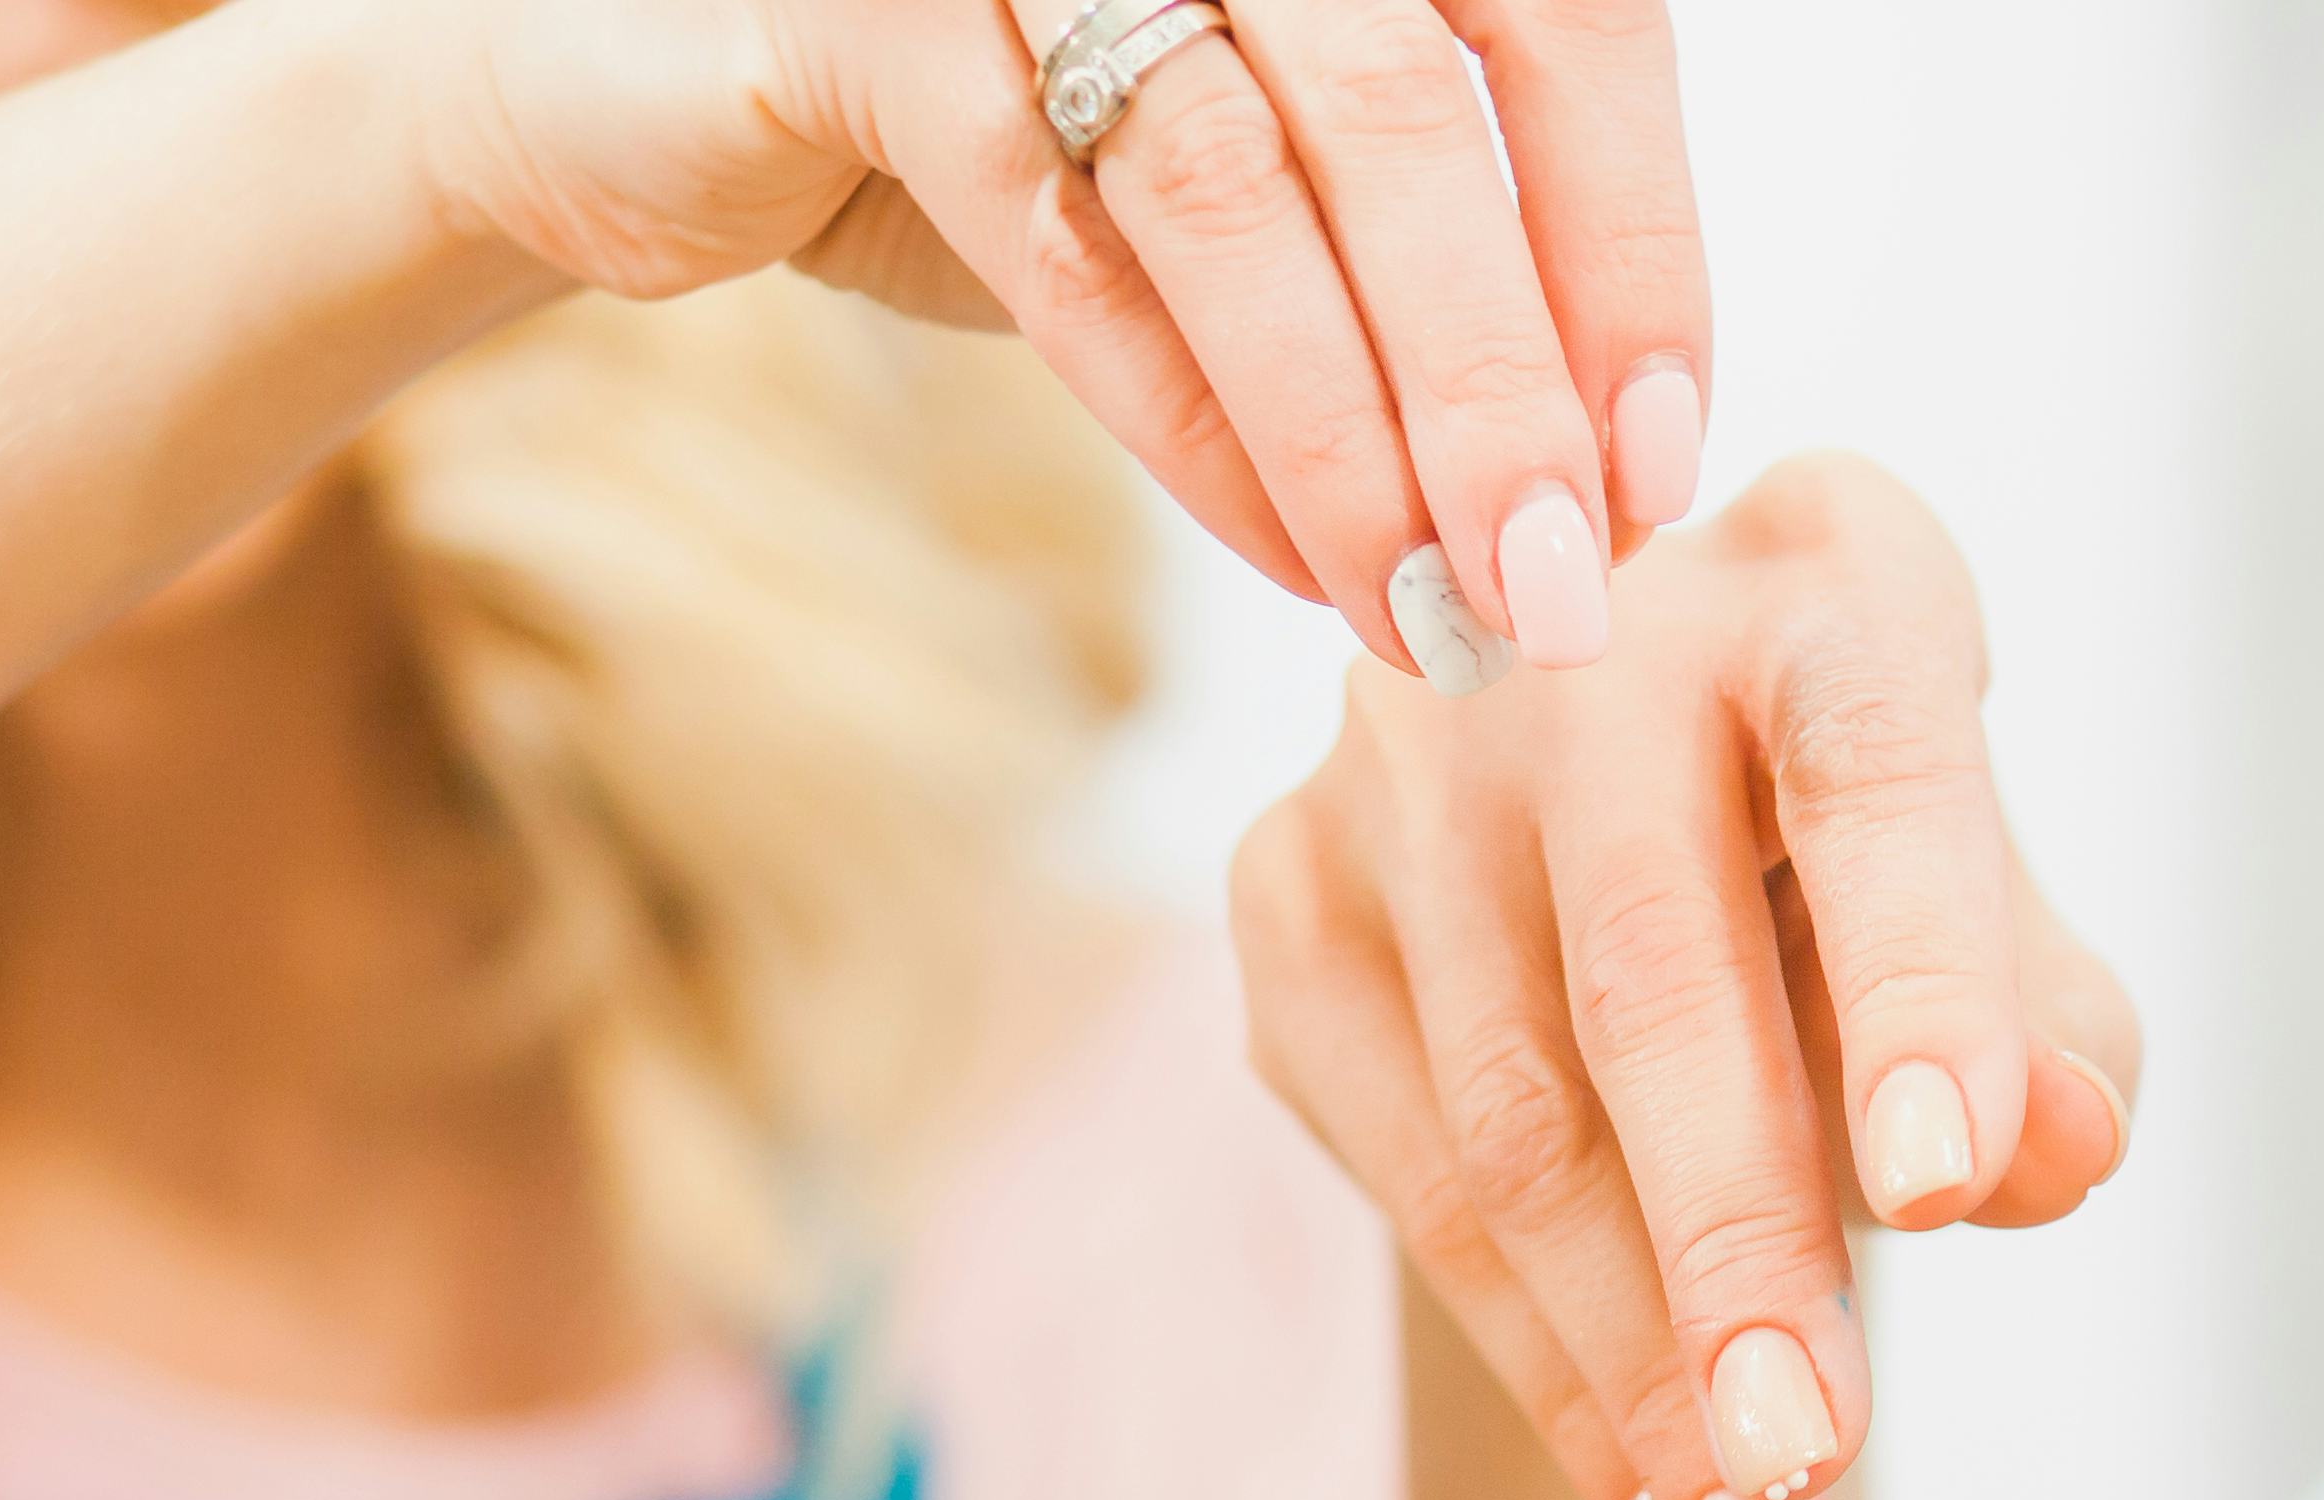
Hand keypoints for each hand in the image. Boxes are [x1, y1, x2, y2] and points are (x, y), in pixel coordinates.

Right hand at [398, 0, 1709, 671]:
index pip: (1565, 19)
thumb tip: (1620, 465)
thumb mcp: (1261, 156)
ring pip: (1238, 186)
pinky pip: (1063, 246)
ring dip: (1352, 435)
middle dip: (1503, 384)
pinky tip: (1283, 555)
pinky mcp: (860, 11)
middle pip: (1415, 109)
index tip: (1660, 465)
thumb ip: (1425, 242)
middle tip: (1561, 593)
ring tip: (1424, 615)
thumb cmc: (1014, 126)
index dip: (1631, 249)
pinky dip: (1191, 425)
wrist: (662, 96)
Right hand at [1231, 454, 2139, 1499]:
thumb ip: (2050, 1033)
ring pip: (1514, 1122)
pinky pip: (1420, 1188)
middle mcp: (1577, 620)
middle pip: (1653, 977)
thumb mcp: (2004, 937)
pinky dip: (1552, 1377)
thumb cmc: (1872, 887)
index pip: (1881, 780)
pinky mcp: (1286, 898)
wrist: (1636, 832)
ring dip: (1640, 1373)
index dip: (1920, 982)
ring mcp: (1397, 756)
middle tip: (1813, 1462)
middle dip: (1736, 1249)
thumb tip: (2055, 1156)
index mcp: (1826, 578)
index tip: (1955, 1186)